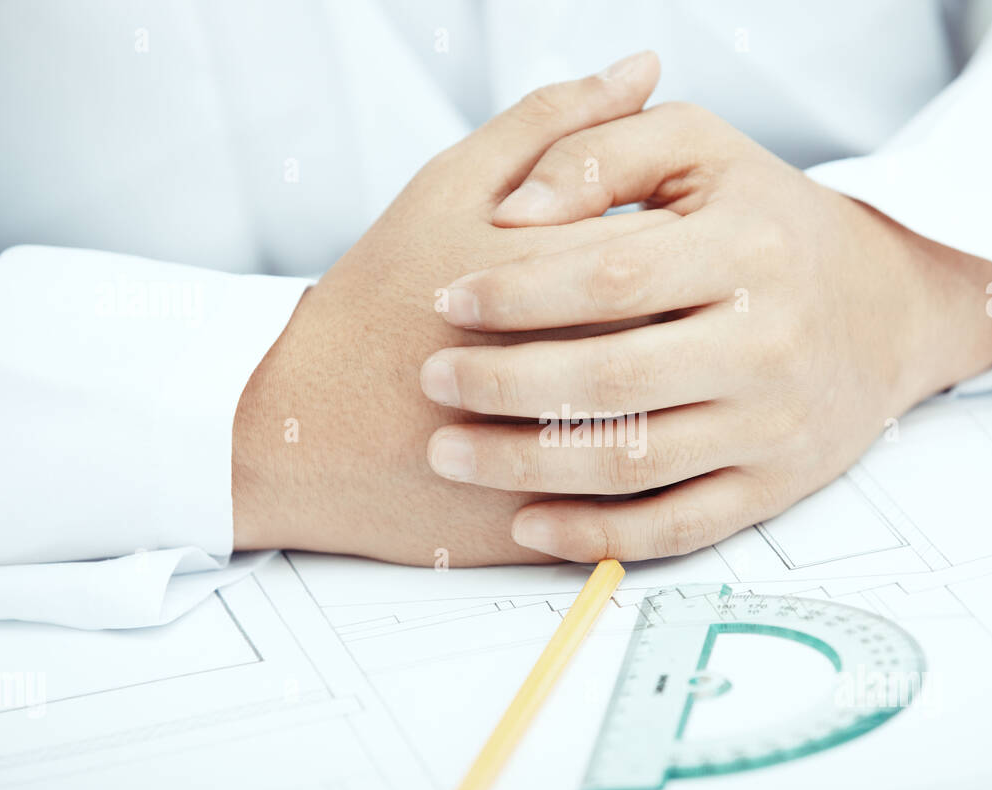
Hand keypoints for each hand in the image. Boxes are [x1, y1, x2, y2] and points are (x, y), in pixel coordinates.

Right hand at [230, 52, 674, 565]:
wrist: (304, 429)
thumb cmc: (378, 298)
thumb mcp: (449, 185)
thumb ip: (554, 123)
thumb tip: (644, 67)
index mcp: (562, 275)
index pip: (671, 251)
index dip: (675, 246)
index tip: (653, 248)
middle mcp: (578, 368)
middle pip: (686, 336)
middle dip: (686, 322)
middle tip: (654, 315)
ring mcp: (571, 455)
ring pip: (676, 422)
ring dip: (675, 393)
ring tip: (636, 369)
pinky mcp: (560, 520)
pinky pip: (643, 495)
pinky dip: (650, 461)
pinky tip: (619, 429)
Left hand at [421, 100, 991, 561]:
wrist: (887, 310)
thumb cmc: (771, 222)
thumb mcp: (702, 150)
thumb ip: (603, 149)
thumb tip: (514, 209)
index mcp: (751, 250)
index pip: (613, 278)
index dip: (518, 293)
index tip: (446, 299)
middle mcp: (770, 344)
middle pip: (615, 381)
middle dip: (505, 386)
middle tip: (432, 380)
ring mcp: (772, 427)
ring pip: (635, 465)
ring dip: (528, 466)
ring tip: (450, 451)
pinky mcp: (772, 488)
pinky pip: (676, 528)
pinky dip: (597, 536)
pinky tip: (528, 522)